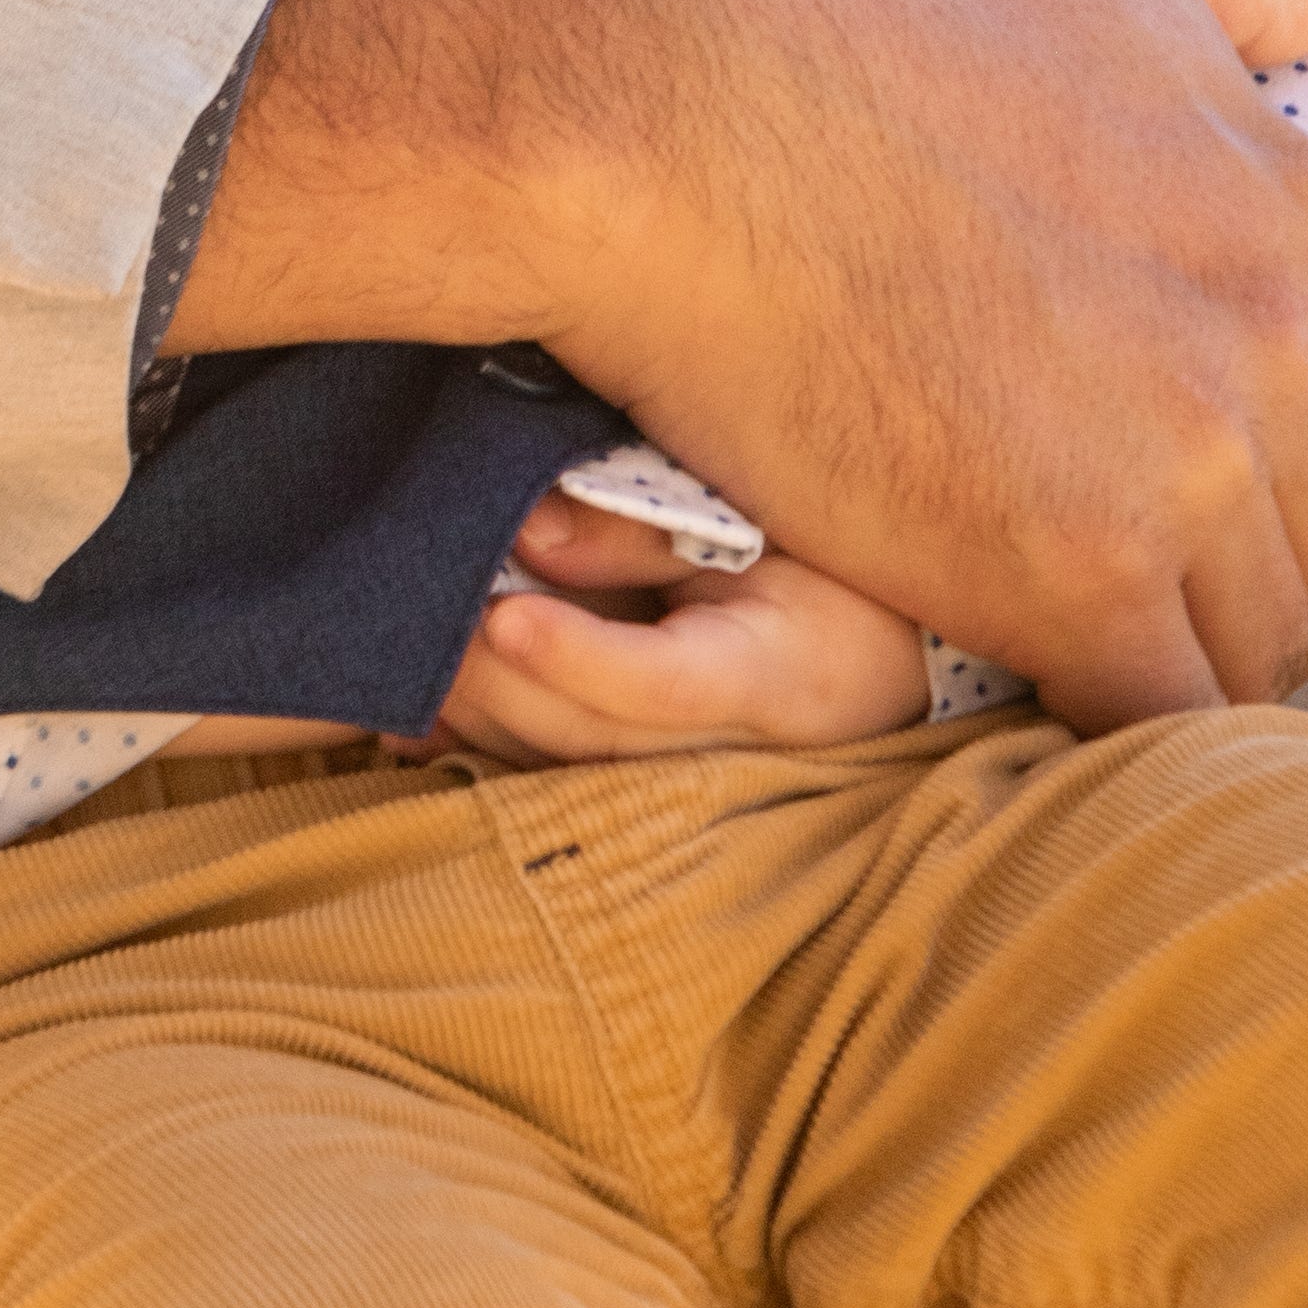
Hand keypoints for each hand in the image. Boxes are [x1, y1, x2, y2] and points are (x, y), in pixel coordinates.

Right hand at [178, 0, 1307, 730]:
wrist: (651, 87)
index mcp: (1284, 200)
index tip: (1288, 467)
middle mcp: (1264, 342)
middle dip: (1272, 571)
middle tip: (1153, 560)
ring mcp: (1173, 468)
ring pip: (1255, 648)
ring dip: (1182, 651)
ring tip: (1076, 617)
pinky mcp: (1056, 571)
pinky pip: (1149, 715)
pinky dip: (1102, 716)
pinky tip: (1018, 663)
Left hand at [433, 491, 931, 763]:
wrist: (894, 656)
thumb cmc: (832, 571)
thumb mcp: (768, 525)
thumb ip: (648, 528)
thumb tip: (529, 528)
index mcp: (770, 680)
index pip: (659, 686)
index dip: (576, 656)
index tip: (502, 614)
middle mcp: (729, 753)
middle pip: (592, 738)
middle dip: (497, 682)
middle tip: (423, 613)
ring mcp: (692, 780)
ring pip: (567, 769)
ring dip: (481, 715)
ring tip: (414, 647)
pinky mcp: (658, 782)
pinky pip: (562, 776)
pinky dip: (489, 747)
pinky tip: (424, 719)